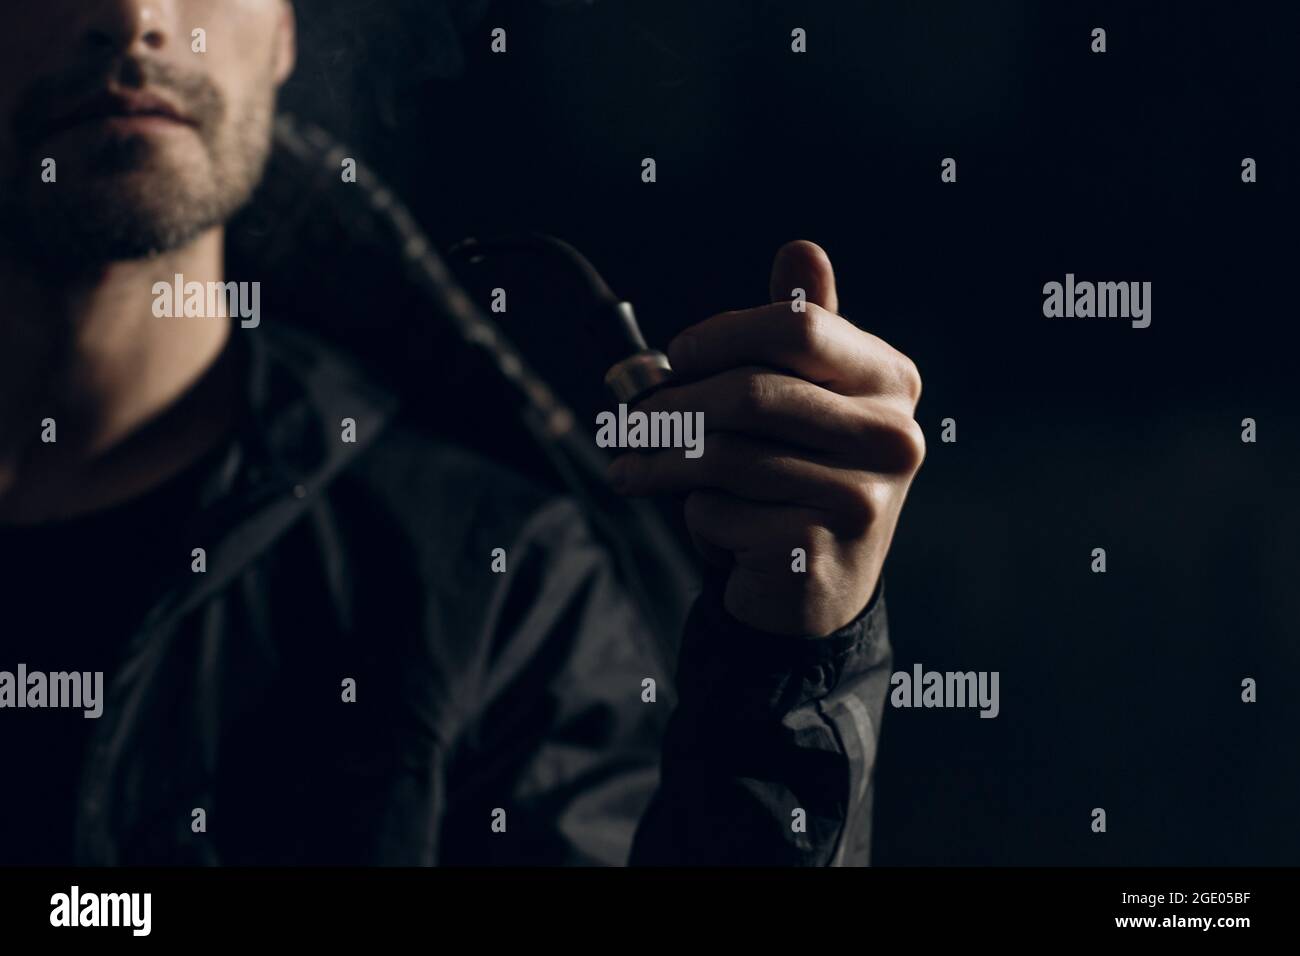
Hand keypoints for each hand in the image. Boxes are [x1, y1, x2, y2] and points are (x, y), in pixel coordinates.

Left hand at [608, 240, 923, 636]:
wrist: (821, 588)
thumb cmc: (803, 474)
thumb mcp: (810, 397)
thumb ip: (802, 330)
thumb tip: (801, 249)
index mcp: (889, 381)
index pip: (798, 326)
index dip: (721, 334)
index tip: (676, 356)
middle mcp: (892, 437)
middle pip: (751, 393)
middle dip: (673, 405)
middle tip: (631, 421)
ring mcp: (861, 500)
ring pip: (726, 457)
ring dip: (661, 463)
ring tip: (632, 470)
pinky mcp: (817, 552)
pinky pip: (720, 513)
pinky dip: (697, 518)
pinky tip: (711, 528)